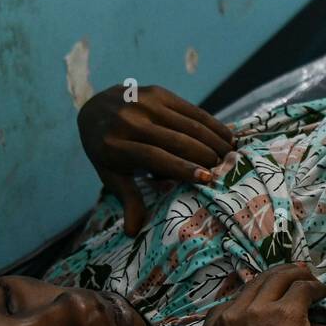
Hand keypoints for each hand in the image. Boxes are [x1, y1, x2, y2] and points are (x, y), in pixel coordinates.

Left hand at [78, 84, 234, 234]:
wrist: (95, 108)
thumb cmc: (107, 150)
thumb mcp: (111, 175)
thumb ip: (127, 199)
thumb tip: (132, 233)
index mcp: (114, 145)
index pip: (154, 157)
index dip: (182, 168)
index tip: (207, 178)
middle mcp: (128, 121)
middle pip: (175, 140)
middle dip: (204, 155)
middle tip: (225, 169)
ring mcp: (143, 103)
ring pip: (188, 124)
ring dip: (213, 140)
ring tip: (230, 154)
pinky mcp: (157, 92)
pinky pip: (191, 109)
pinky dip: (212, 123)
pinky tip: (227, 135)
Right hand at [193, 264, 325, 325]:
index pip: (225, 306)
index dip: (247, 300)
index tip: (262, 301)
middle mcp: (228, 319)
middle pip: (253, 284)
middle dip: (273, 278)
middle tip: (290, 279)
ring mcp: (256, 311)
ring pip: (277, 278)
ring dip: (295, 274)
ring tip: (308, 277)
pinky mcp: (285, 312)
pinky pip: (301, 289)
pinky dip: (313, 287)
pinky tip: (322, 292)